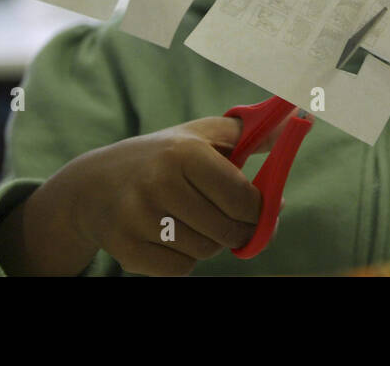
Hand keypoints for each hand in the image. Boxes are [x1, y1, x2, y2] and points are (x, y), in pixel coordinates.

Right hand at [0, 116, 263, 275]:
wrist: (92, 186)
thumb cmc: (162, 157)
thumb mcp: (201, 135)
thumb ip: (251, 133)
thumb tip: (297, 119)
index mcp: (184, 152)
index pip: (243, 199)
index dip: (259, 210)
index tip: (260, 208)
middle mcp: (159, 183)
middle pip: (227, 231)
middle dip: (237, 230)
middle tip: (232, 220)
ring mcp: (139, 218)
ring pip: (205, 252)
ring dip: (207, 241)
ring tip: (190, 219)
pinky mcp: (126, 249)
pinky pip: (180, 270)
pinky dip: (183, 259)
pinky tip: (168, 235)